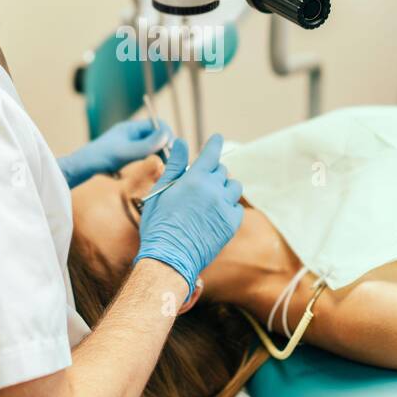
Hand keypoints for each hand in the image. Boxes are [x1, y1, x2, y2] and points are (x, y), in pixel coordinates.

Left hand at [57, 118, 170, 188]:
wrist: (77, 170)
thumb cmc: (97, 159)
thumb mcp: (124, 152)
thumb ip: (146, 145)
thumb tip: (167, 135)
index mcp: (130, 128)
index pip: (158, 125)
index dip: (167, 136)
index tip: (171, 151)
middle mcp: (130, 135)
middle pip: (156, 137)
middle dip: (164, 148)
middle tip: (168, 164)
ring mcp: (127, 146)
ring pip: (150, 149)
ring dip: (156, 157)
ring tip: (158, 169)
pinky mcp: (124, 158)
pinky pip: (142, 158)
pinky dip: (147, 164)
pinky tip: (146, 173)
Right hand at [134, 134, 243, 299]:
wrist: (169, 258)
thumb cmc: (159, 225)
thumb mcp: (161, 192)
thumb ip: (174, 166)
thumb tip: (181, 142)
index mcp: (195, 179)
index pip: (211, 153)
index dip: (214, 143)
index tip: (217, 138)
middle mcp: (214, 190)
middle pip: (222, 170)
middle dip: (212, 172)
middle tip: (200, 182)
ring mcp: (225, 207)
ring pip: (234, 186)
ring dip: (224, 187)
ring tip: (210, 197)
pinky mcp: (231, 224)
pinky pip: (237, 207)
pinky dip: (229, 206)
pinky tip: (215, 213)